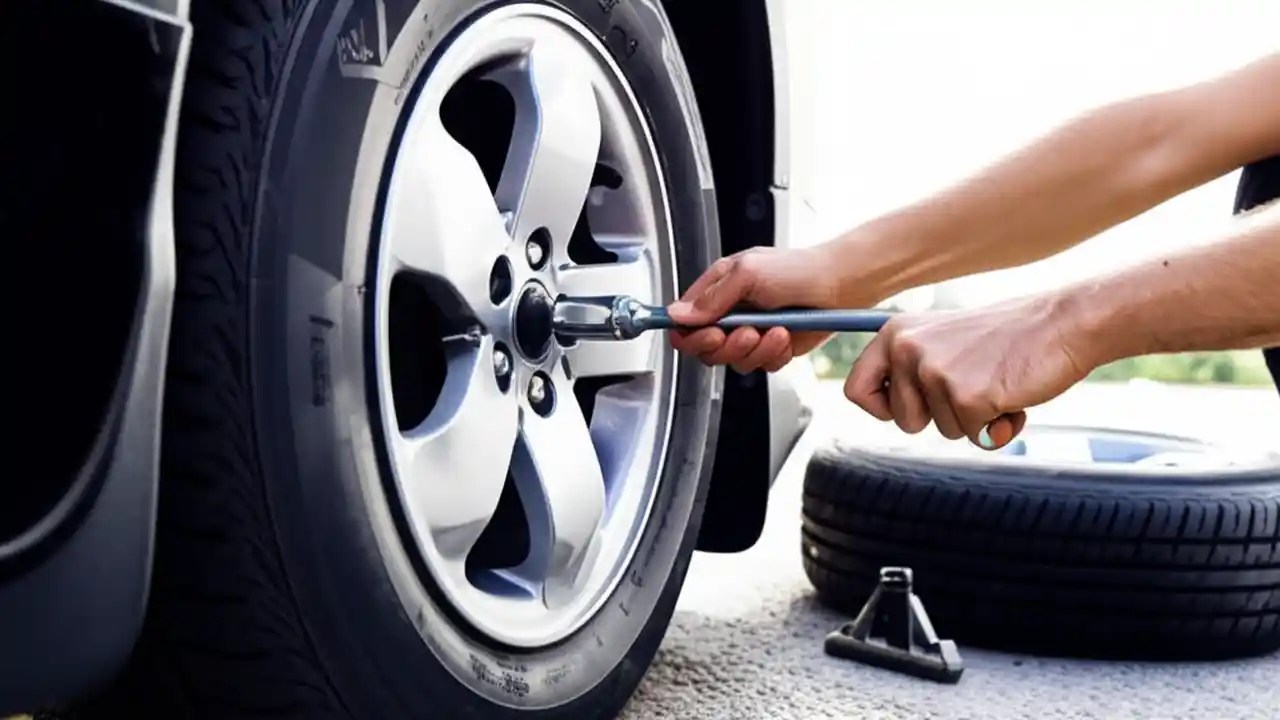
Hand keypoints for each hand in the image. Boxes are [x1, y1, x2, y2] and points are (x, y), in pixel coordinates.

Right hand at [667, 245, 879, 371]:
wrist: (839, 284)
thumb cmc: (797, 269)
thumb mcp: (748, 273)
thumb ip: (713, 297)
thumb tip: (678, 315)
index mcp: (718, 290)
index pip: (684, 322)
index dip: (689, 335)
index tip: (710, 335)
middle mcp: (730, 314)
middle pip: (705, 349)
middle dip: (727, 345)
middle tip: (747, 332)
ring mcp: (750, 333)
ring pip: (733, 361)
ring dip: (756, 350)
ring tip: (776, 330)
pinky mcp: (771, 349)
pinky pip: (760, 366)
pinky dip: (774, 355)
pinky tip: (787, 337)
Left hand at [843, 294, 1095, 448]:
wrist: (1061, 323)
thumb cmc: (1007, 337)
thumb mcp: (943, 341)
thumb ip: (913, 368)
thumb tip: (893, 411)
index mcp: (896, 333)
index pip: (856, 390)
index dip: (882, 408)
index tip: (907, 407)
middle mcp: (908, 350)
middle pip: (903, 420)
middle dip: (938, 417)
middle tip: (971, 385)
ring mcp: (935, 373)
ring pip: (943, 430)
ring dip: (973, 419)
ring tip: (996, 383)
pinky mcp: (967, 397)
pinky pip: (974, 437)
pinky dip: (997, 428)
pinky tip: (1012, 398)